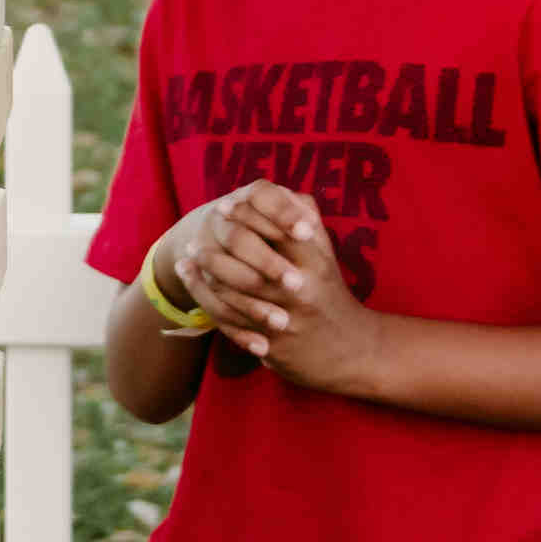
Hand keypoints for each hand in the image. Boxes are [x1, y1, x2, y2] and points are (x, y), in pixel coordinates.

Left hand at [169, 184, 381, 395]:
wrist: (351, 349)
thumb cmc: (328, 293)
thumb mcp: (326, 257)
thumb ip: (309, 223)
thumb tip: (285, 191)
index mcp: (316, 262)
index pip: (276, 228)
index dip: (247, 215)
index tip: (226, 206)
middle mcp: (301, 289)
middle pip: (248, 259)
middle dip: (220, 242)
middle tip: (202, 229)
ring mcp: (284, 318)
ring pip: (230, 290)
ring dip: (204, 269)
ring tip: (189, 253)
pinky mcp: (269, 343)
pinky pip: (226, 317)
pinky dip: (202, 296)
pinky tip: (190, 279)